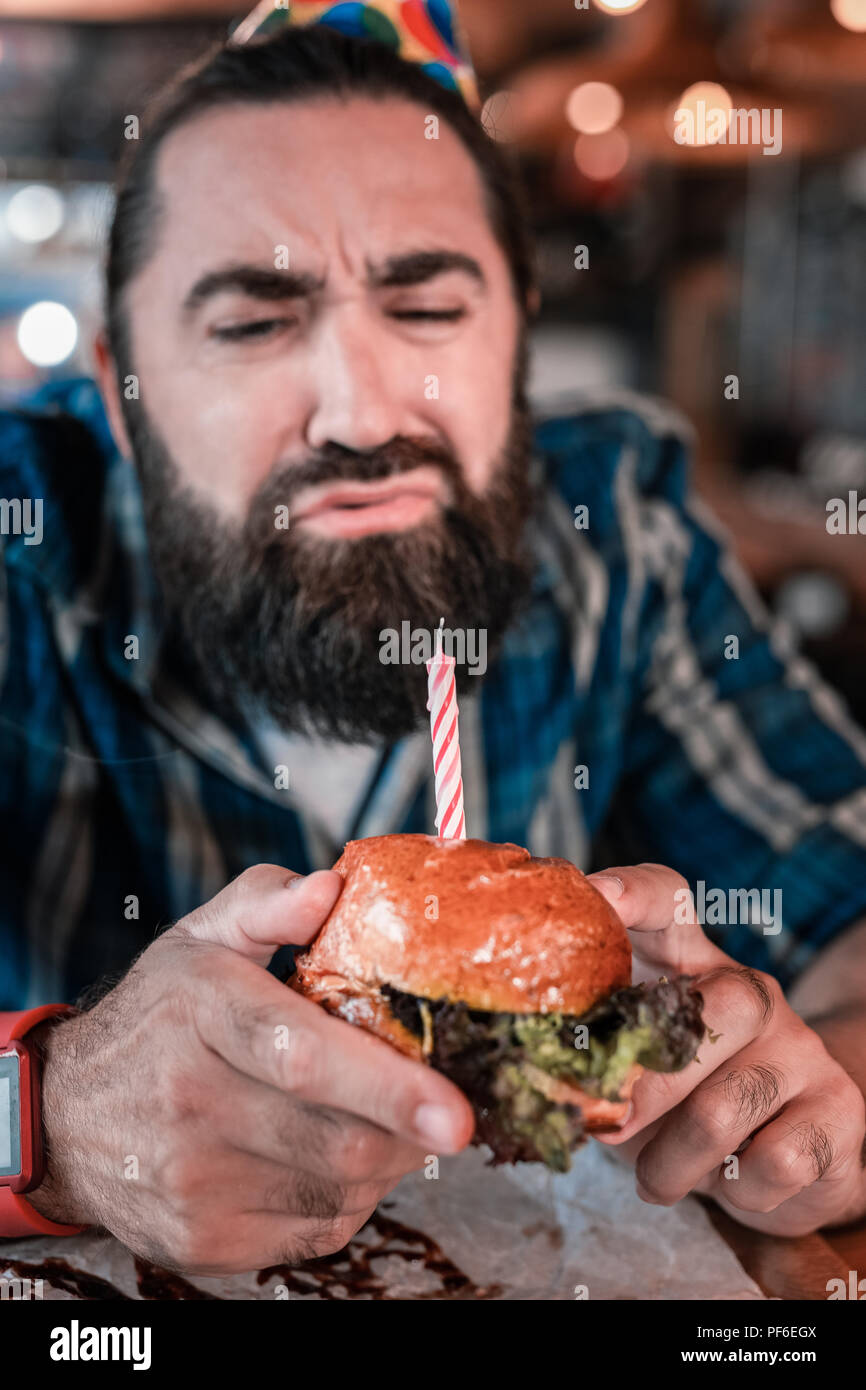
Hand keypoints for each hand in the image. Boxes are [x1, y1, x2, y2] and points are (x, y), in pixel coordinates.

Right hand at [28, 865, 473, 1272]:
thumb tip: (334, 887)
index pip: (305, 1058)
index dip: (388, 1088)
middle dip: (407, 1131)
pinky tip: (330, 1160)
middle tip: (432, 1106)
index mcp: (204, 1012)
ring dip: (383, 1163)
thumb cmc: (160, 1013)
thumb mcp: (204, 935)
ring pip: (338, 1191)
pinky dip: (347, 1200)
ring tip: (374, 1123)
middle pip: (338, 1140)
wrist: (66, 1114)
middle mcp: (191, 1103)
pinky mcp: (199, 1243)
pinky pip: (315, 1233)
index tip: (455, 1114)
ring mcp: (191, 1184)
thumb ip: (271, 901)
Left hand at [586, 864, 865, 1235]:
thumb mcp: (630, 1068)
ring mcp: (798, 1046)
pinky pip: (775, 1161)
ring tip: (657, 1178)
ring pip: (725, 1109)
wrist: (782, 1155)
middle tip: (607, 1128)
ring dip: (673, 1164)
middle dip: (646, 1087)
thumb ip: (591, 1058)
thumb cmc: (681, 1103)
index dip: (632, 891)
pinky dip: (736, 1191)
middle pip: (708, 1012)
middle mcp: (749, 991)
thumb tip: (541, 1086)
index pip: (668, 901)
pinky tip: (729, 1183)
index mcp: (687, 965)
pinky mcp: (838, 1107)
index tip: (596, 894)